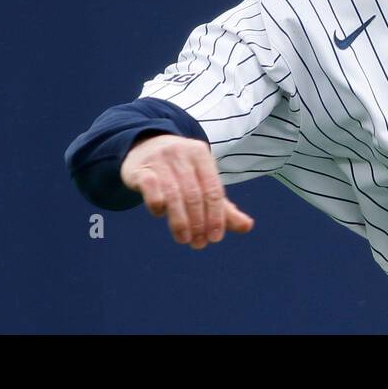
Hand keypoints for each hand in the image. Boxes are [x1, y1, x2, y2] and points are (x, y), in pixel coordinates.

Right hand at [120, 134, 254, 248]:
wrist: (145, 145)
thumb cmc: (181, 169)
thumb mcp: (203, 181)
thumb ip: (223, 206)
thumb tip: (248, 226)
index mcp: (201, 155)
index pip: (213, 190)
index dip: (216, 216)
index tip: (215, 238)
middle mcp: (181, 154)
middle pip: (194, 194)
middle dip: (198, 223)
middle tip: (199, 244)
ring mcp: (159, 159)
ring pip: (173, 194)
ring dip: (179, 221)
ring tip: (184, 239)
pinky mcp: (139, 168)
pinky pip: (150, 187)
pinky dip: (156, 204)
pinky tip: (160, 214)